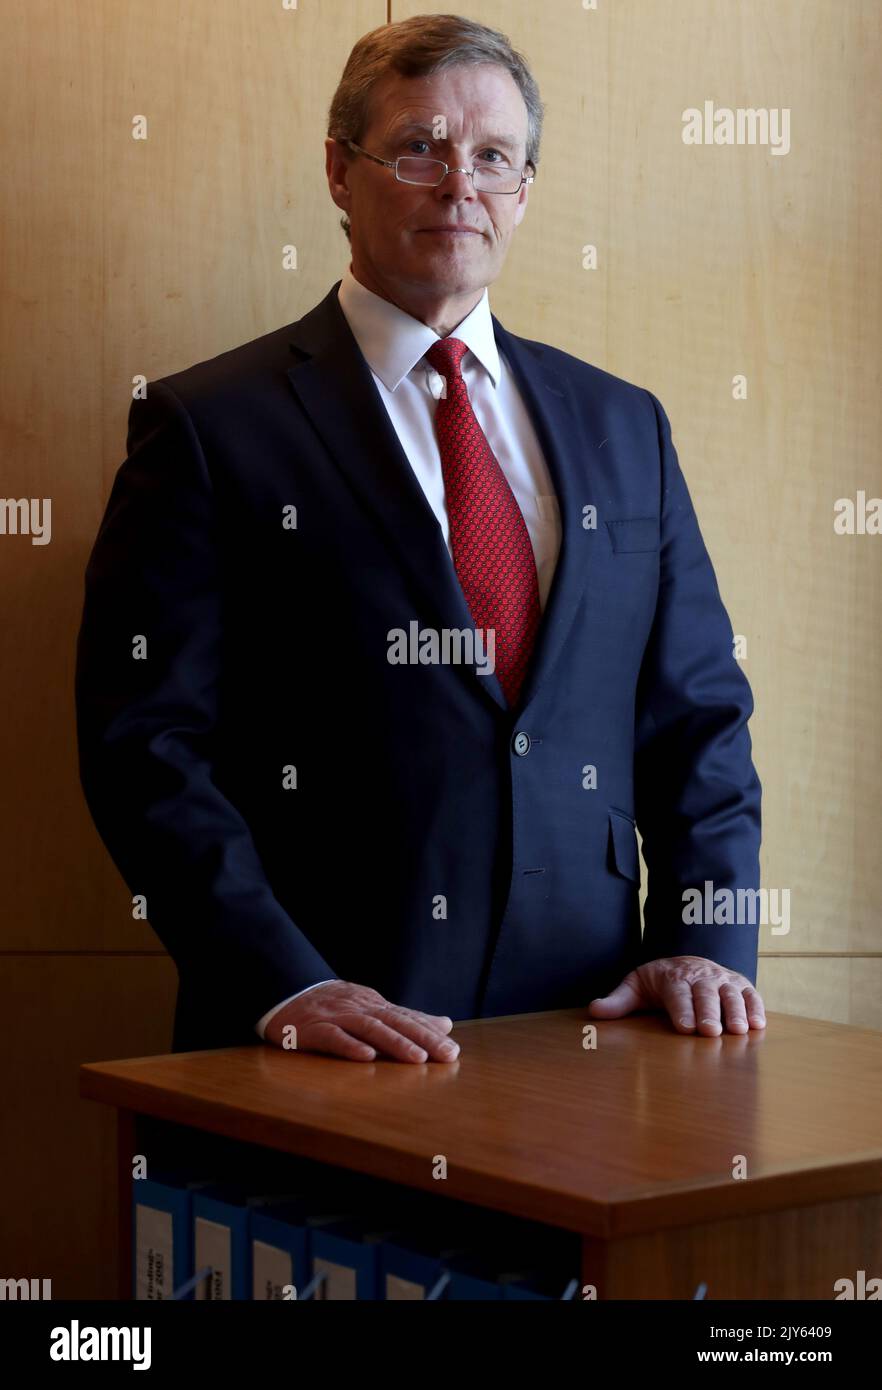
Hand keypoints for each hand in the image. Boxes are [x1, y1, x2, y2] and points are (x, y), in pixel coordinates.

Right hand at [263, 980, 460, 1061]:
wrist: (288, 992)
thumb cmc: (336, 1007)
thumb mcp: (374, 1009)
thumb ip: (408, 1018)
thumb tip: (446, 1024)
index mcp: (376, 1006)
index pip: (408, 1019)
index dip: (431, 1034)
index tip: (453, 1051)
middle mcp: (360, 1009)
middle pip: (396, 1022)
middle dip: (423, 1038)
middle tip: (446, 1055)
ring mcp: (337, 1017)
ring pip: (370, 1028)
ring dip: (395, 1042)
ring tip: (417, 1058)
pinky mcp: (314, 1029)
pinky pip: (333, 1037)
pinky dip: (350, 1046)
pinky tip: (366, 1057)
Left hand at [587, 955, 766, 1035]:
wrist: (686, 962)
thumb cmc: (659, 983)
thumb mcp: (636, 987)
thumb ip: (618, 1001)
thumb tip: (593, 1011)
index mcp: (673, 978)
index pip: (678, 994)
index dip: (682, 1010)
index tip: (685, 1028)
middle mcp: (700, 977)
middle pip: (705, 995)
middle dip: (709, 1012)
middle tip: (710, 1032)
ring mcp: (722, 980)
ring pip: (731, 995)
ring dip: (736, 1012)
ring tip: (739, 1031)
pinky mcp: (740, 985)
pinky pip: (751, 995)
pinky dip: (756, 1008)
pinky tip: (759, 1024)